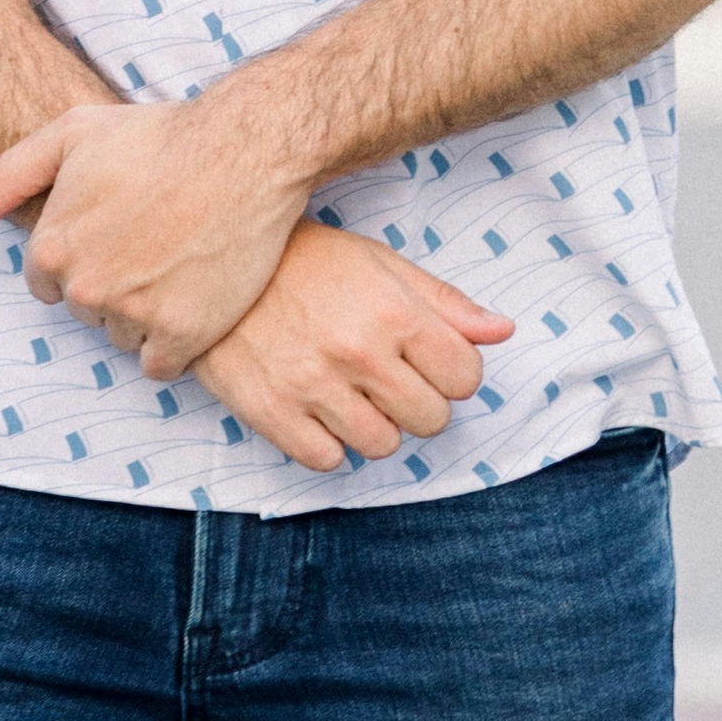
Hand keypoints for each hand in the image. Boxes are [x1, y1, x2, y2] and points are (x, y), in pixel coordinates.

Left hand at [0, 93, 307, 378]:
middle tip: (153, 244)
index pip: (48, 284)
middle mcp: (84, 288)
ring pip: (124, 338)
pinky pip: (161, 366)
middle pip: (87, 311)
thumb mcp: (73, 133)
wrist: (244, 150)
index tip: (117, 235)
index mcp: (51, 248)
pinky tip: (192, 302)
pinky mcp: (182, 334)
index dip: (84, 258)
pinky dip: (175, 344)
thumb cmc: (159, 136)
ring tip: (179, 265)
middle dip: (114, 286)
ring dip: (146, 315)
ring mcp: (132, 315)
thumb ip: (12, 174)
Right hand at [193, 223, 514, 474]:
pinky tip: (315, 407)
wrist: (217, 263)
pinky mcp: (271, 412)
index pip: (465, 377)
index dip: (451, 371)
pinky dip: (327, 441)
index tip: (426, 360)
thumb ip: (445, 302)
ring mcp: (313, 385)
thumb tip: (504, 331)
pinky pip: (327, 460)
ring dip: (374, 425)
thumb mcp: (381, 264)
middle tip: (386, 377)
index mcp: (393, 311)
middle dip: (417, 401)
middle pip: (431, 420)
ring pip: (383, 447)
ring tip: (349, 391)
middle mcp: (358, 352)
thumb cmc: (308, 260)